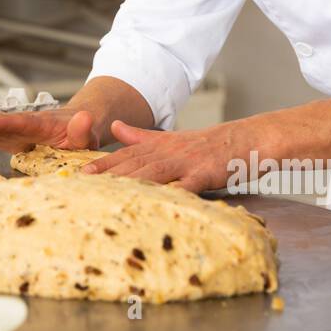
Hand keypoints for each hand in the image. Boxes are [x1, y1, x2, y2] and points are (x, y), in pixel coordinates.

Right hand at [0, 107, 101, 153]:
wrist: (81, 124)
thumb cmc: (85, 132)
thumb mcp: (89, 133)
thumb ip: (83, 130)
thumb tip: (84, 119)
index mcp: (40, 125)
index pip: (19, 123)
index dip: (1, 123)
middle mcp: (21, 125)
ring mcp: (12, 132)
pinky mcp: (7, 140)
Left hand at [81, 121, 234, 192]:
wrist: (249, 138)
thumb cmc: (211, 145)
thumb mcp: (173, 138)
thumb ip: (142, 136)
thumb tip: (114, 127)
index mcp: (162, 145)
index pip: (128, 154)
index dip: (103, 163)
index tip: (81, 172)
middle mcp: (171, 152)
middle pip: (136, 163)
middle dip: (108, 173)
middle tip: (84, 184)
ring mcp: (188, 162)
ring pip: (155, 171)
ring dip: (132, 181)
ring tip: (110, 192)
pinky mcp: (207, 173)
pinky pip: (188, 185)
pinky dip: (174, 193)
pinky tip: (161, 202)